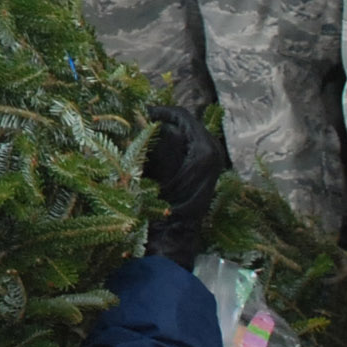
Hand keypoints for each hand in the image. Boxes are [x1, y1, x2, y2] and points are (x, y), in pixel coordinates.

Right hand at [143, 103, 227, 266]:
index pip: (182, 116)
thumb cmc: (166, 203)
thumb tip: (145, 118)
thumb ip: (157, 140)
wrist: (173, 235)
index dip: (159, 111)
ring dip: (161, 134)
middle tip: (135, 122)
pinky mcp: (200, 172)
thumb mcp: (160, 167)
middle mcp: (211, 151)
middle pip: (183, 125)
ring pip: (181, 137)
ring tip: (138, 135)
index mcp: (205, 149)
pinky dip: (166, 146)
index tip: (138, 111)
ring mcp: (207, 162)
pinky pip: (182, 149)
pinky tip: (148, 151)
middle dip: (159, 123)